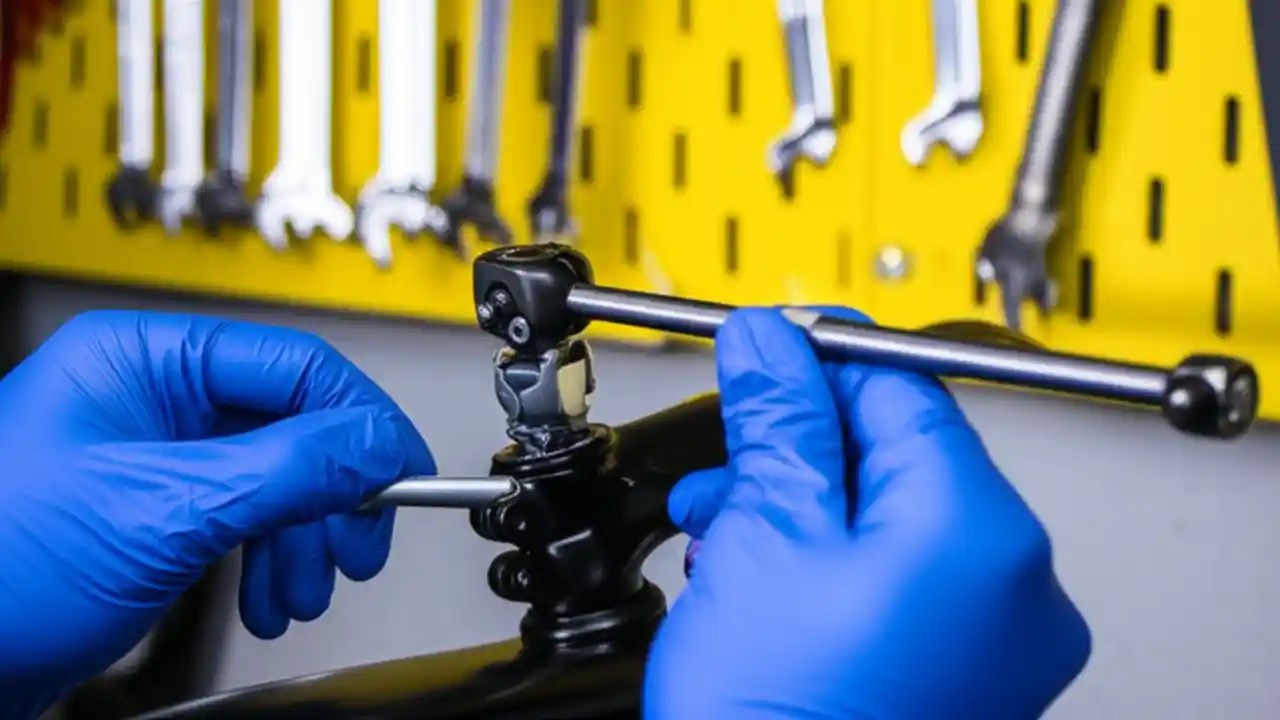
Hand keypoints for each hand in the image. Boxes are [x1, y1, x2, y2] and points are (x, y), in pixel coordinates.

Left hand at [0, 311, 433, 715]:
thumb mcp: (167, 508)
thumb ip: (289, 468)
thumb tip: (378, 443)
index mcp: (145, 358)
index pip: (293, 366)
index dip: (358, 421)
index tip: (401, 472)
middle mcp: (156, 396)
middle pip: (292, 427)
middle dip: (331, 498)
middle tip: (358, 547)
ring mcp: (160, 455)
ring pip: (277, 480)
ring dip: (304, 542)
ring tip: (302, 593)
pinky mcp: (160, 510)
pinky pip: (247, 518)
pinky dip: (271, 561)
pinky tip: (270, 599)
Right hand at [644, 308, 1089, 718]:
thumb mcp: (763, 539)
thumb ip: (775, 421)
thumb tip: (770, 342)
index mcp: (981, 534)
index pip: (905, 391)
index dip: (820, 363)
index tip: (764, 353)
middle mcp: (1015, 588)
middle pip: (899, 457)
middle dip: (797, 450)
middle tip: (728, 461)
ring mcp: (996, 642)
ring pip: (891, 521)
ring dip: (801, 508)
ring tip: (724, 529)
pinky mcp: (964, 678)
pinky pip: (901, 583)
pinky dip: (829, 565)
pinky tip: (761, 574)